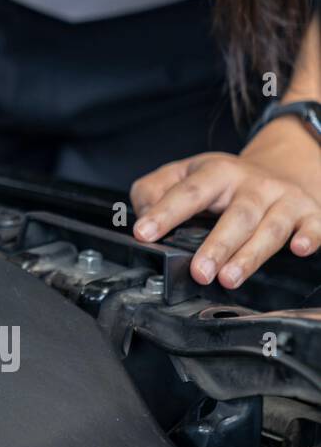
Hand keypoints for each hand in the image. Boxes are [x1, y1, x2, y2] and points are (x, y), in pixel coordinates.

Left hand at [130, 116, 320, 288]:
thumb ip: (153, 191)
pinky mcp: (309, 214)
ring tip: (228, 278)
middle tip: (198, 271)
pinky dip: (310, 237)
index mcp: (216, 173)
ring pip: (270, 228)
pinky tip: (299, 249)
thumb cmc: (223, 182)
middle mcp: (252, 185)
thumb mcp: (183, 175)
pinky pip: (314, 227)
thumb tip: (142, 217)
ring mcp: (282, 199)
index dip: (164, 213)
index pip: (187, 192)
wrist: (281, 167)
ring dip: (250, 255)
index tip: (144, 233)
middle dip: (216, 246)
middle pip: (236, 215)